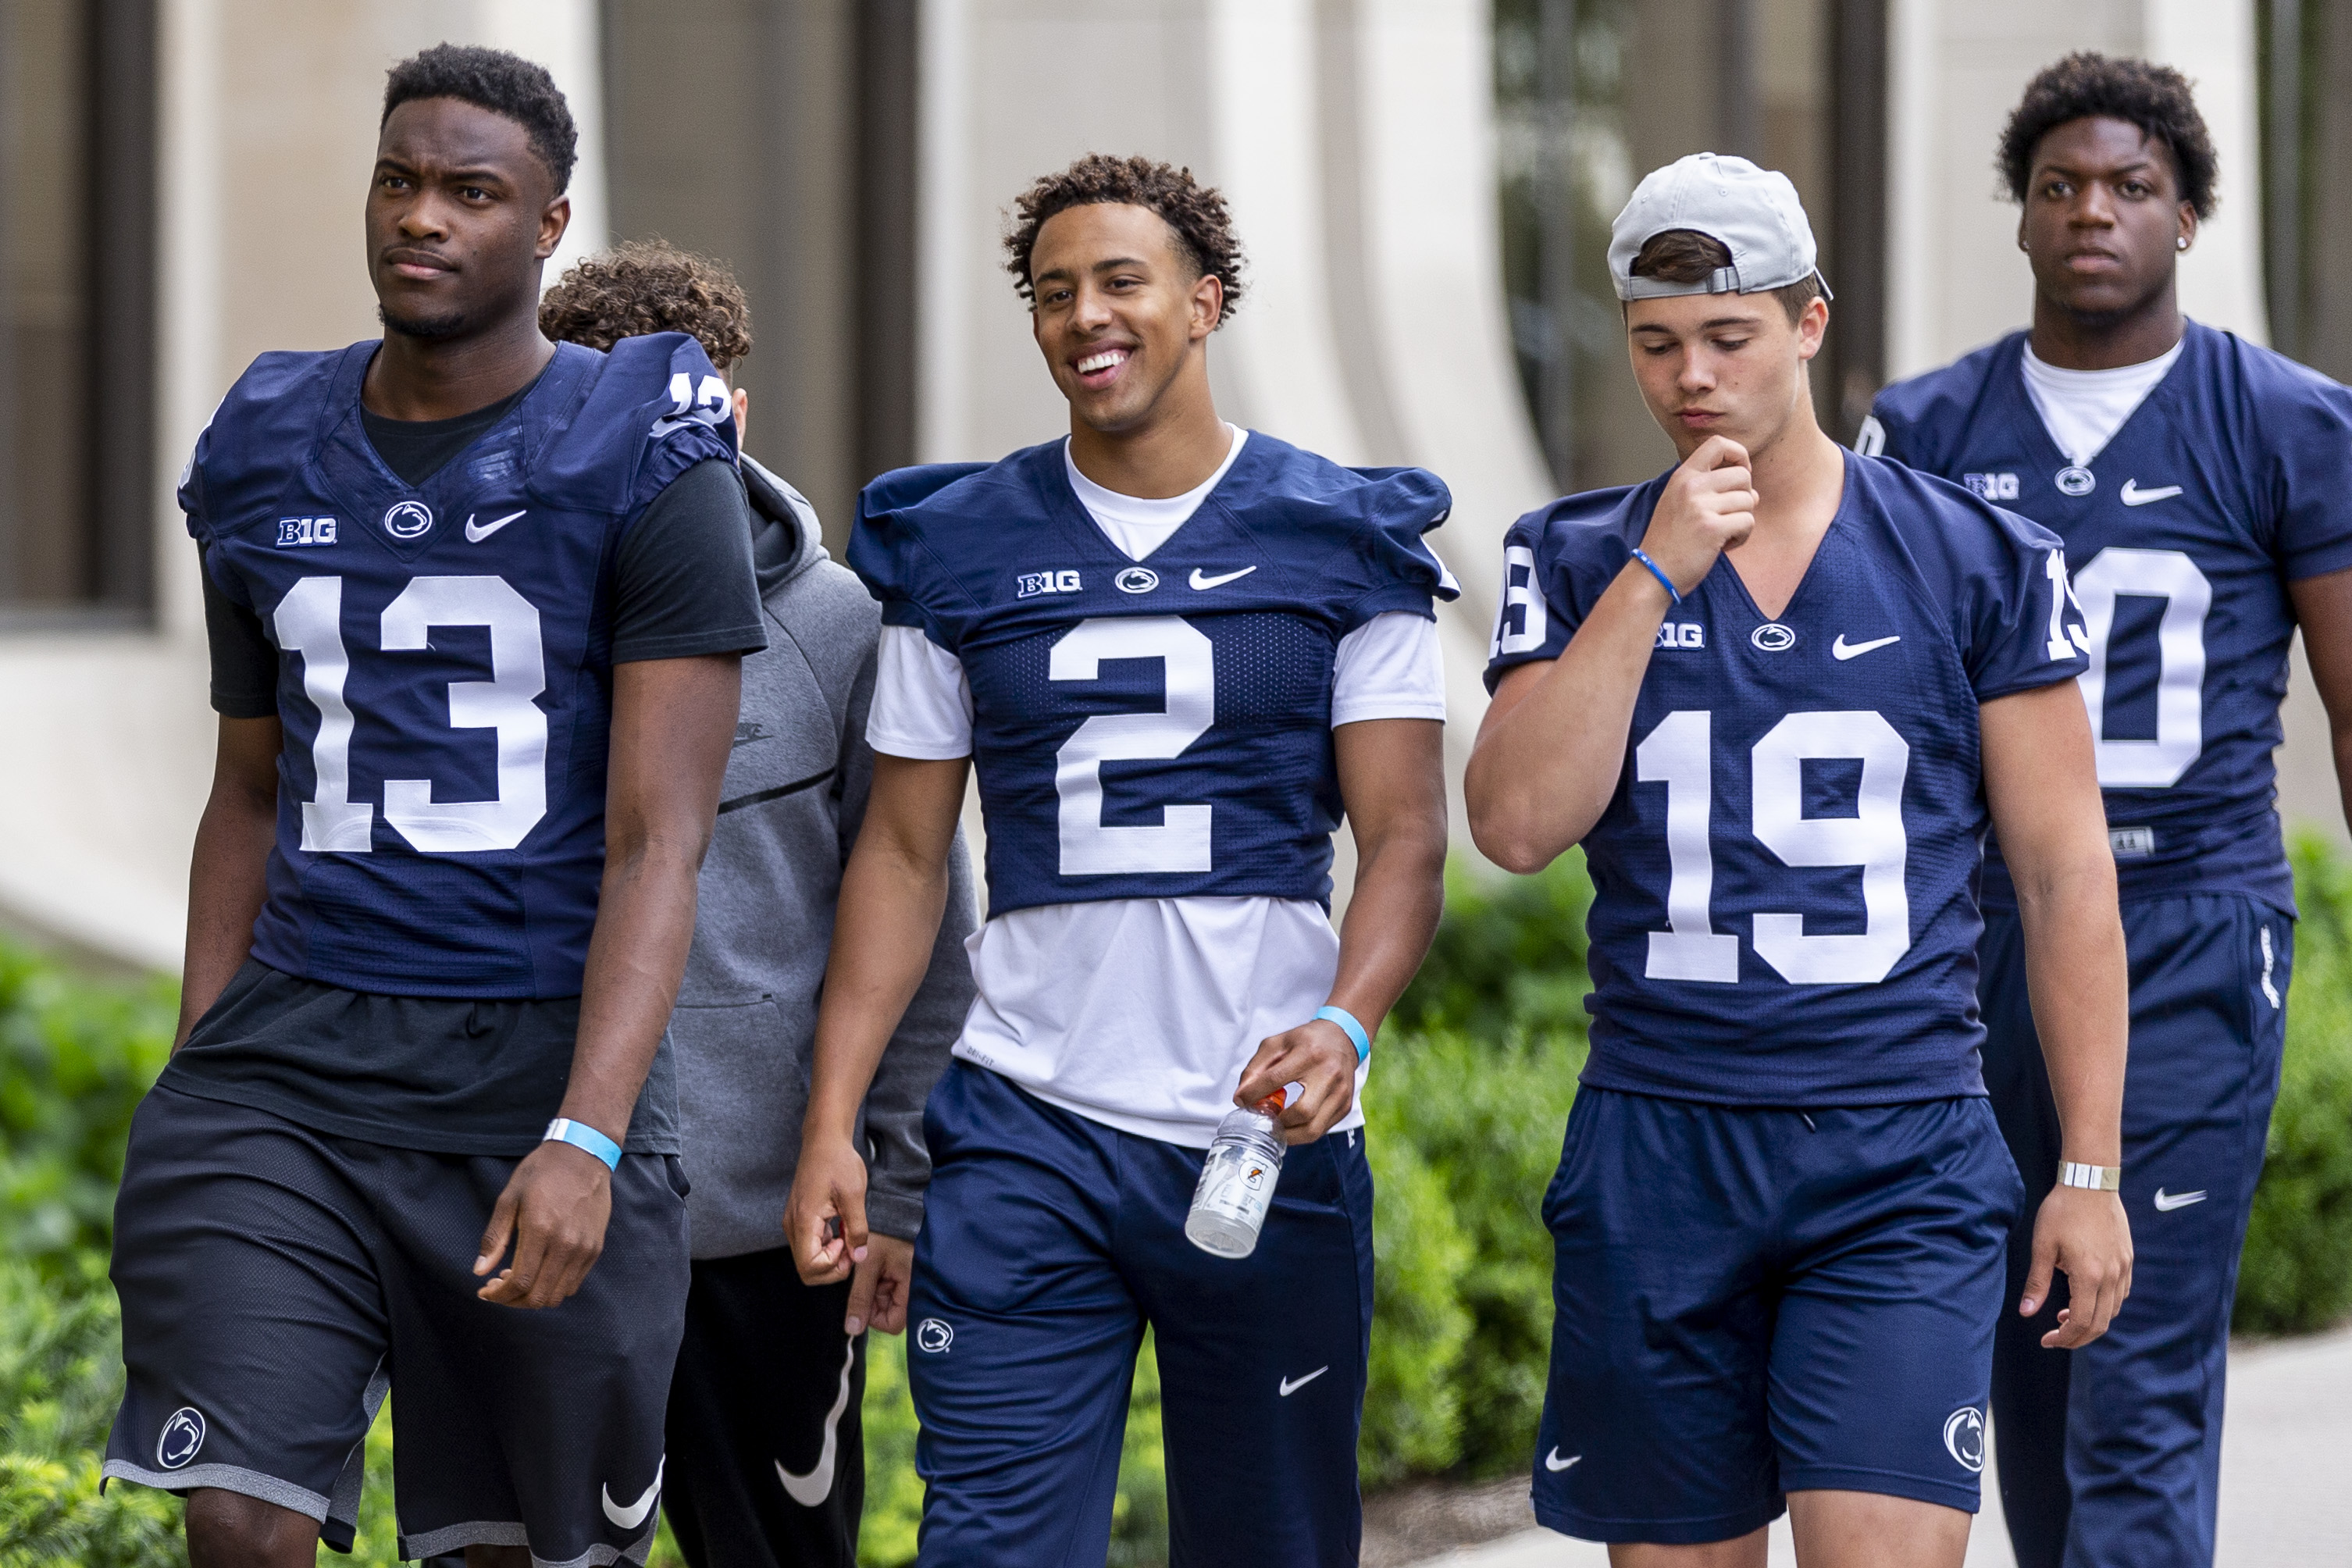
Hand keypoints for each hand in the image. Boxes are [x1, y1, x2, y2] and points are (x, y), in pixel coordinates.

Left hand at [474, 1140, 613, 1307]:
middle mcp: (566, 1244)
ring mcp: (584, 1248)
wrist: (584, 1154)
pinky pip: (573, 1284)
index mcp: (540, 1230)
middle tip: (499, 1287)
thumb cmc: (542, 1172)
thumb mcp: (509, 1198)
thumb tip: (479, 1271)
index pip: (520, 1282)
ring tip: (520, 1278)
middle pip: (538, 1297)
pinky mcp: (595, 1248)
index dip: (499, 1295)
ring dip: (534, 1297)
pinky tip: (541, 1271)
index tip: (485, 1291)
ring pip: (557, 1296)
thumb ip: (495, 1237)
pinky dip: (553, 1287)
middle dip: (512, 1301)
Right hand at [786, 1133, 870, 1286]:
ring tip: (848, 1233)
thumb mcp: (854, 1195)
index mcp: (803, 1221)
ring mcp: (793, 1223)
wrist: (824, 1140)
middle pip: (806, 1269)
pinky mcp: (799, 1219)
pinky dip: (827, 1245)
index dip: (833, 1265)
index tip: (847, 1243)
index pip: (809, 1267)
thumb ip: (857, 1229)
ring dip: (831, 1256)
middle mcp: (792, 1225)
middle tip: (851, 1246)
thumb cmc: (838, 1162)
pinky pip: (810, 1244)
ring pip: (808, 1259)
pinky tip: (841, 1227)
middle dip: (833, 1266)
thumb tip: (858, 1257)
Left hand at [848, 1233, 914, 1335]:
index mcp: (910, 1287)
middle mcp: (914, 1287)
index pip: (894, 1323)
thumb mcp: (867, 1265)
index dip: (874, 1318)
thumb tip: (853, 1329)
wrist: (894, 1205)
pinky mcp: (905, 1271)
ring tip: (871, 1268)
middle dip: (873, 1301)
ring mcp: (910, 1279)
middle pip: (891, 1313)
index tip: (861, 1301)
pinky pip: (891, 1286)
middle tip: (865, 1280)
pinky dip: (880, 1280)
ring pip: (889, 1300)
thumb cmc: (885, 1231)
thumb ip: (860, 1297)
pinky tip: (877, 1265)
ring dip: (875, 1290)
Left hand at [1232, 1017, 1359, 1144]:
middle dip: (1278, 1122)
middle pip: (1303, 1111)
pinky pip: (1321, 1130)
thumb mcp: (1276, 1044)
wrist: (1342, 1039)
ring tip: (1276, 1126)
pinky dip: (1301, 1133)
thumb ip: (1255, 1068)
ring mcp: (1341, 1093)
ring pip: (1313, 1129)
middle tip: (1264, 1120)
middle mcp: (1329, 1075)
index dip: (1254, 1093)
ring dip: (1289, 1134)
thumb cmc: (1306, 1041)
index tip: (1241, 1101)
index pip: (1276, 1078)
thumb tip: (1241, 1097)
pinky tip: (1291, 1125)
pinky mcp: (1345, 1107)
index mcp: (1309, 1053)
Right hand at [1637, 435, 1757, 591]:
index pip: (1718, 443)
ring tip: (1722, 534)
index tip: (1738, 476)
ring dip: (1742, 521)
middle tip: (1728, 516)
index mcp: (1682, 476)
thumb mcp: (1678, 502)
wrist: (1653, 573)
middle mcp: (1690, 486)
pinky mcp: (1712, 528)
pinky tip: (1723, 545)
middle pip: (1743, 475)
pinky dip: (1742, 537)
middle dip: (1745, 497)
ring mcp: (1700, 506)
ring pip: (1749, 501)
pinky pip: (1748, 522)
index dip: (1738, 455)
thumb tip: (1750, 487)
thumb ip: (1706, 486)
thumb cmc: (1669, 541)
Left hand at [2020, 1184, 2132, 1347]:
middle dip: (2078, 1337)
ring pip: (2113, 1310)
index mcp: (2089, 1275)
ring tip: (2066, 1316)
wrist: (2090, 1183)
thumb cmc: (2062, 1210)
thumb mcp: (2042, 1246)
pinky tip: (2086, 1297)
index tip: (2048, 1340)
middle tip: (2056, 1338)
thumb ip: (2037, 1282)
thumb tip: (2027, 1312)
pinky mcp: (2127, 1259)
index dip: (2064, 1337)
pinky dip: (2104, 1305)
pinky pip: (2121, 1293)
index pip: (2081, 1322)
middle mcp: (2112, 1276)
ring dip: (2091, 1321)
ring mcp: (2123, 1268)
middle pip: (2101, 1323)